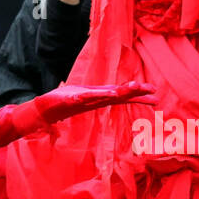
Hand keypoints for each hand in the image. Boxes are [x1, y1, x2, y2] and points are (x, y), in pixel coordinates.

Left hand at [34, 80, 156, 123]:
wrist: (43, 110)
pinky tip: (106, 93)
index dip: (138, 95)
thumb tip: (110, 92)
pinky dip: (93, 96)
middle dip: (135, 94)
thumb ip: (95, 94)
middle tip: (152, 92)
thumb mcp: (83, 94)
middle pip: (118, 96)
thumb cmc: (63, 102)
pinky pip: (84, 97)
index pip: (122, 96)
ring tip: (133, 88)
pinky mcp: (71, 100)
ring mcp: (83, 101)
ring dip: (119, 93)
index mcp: (98, 98)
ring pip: (105, 97)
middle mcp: (94, 100)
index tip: (155, 94)